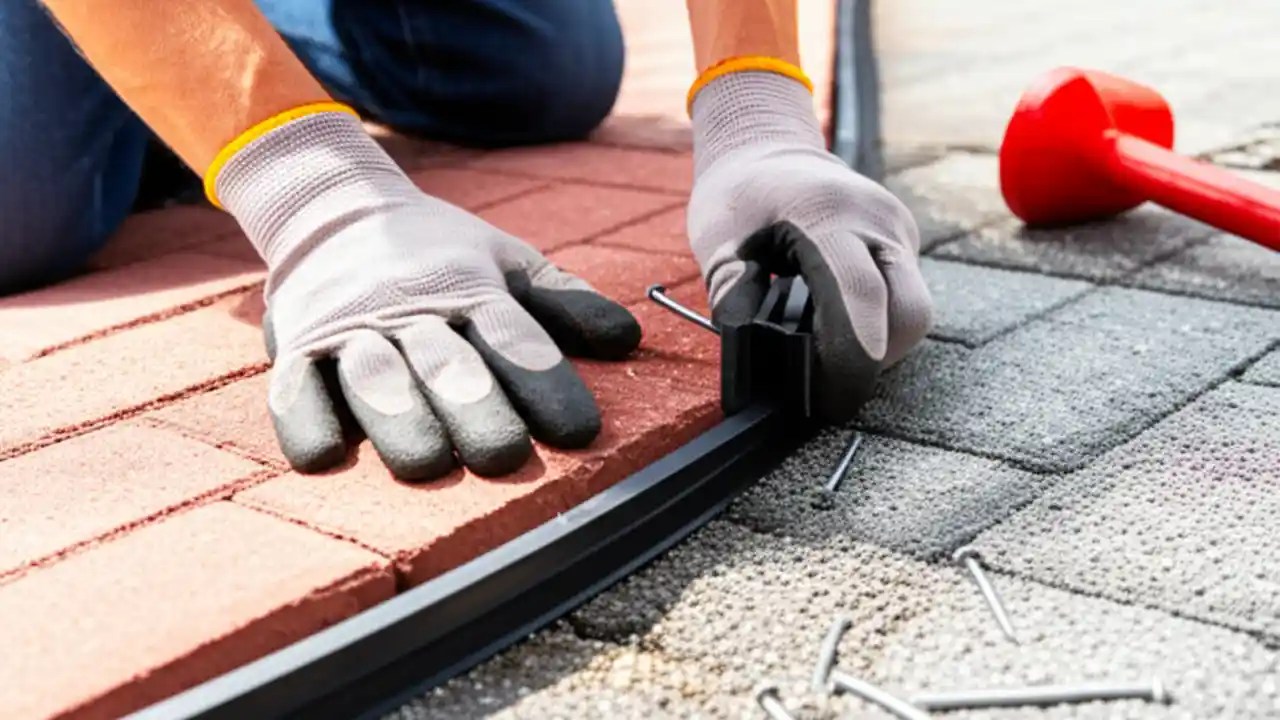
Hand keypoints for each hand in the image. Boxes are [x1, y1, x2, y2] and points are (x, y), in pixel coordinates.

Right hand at [214, 111, 641, 479]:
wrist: (333, 208)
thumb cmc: (438, 253)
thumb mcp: (507, 262)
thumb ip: (566, 303)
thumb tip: (629, 340)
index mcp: (471, 288)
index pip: (515, 338)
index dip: (546, 382)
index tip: (579, 431)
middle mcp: (411, 309)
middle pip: (447, 362)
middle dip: (475, 406)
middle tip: (503, 456)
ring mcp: (350, 328)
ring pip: (375, 375)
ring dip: (397, 416)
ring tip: (424, 463)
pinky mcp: (296, 346)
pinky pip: (295, 385)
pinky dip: (304, 418)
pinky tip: (323, 456)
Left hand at [687, 71, 932, 420]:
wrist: (764, 147)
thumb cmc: (737, 197)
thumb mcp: (718, 247)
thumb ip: (736, 303)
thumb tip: (756, 366)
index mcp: (826, 212)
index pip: (859, 292)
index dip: (852, 354)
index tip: (832, 396)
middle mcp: (876, 218)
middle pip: (909, 311)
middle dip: (877, 359)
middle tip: (832, 384)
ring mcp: (897, 227)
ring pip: (912, 308)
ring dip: (879, 342)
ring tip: (831, 351)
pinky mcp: (904, 238)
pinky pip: (905, 293)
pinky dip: (878, 319)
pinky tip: (840, 323)